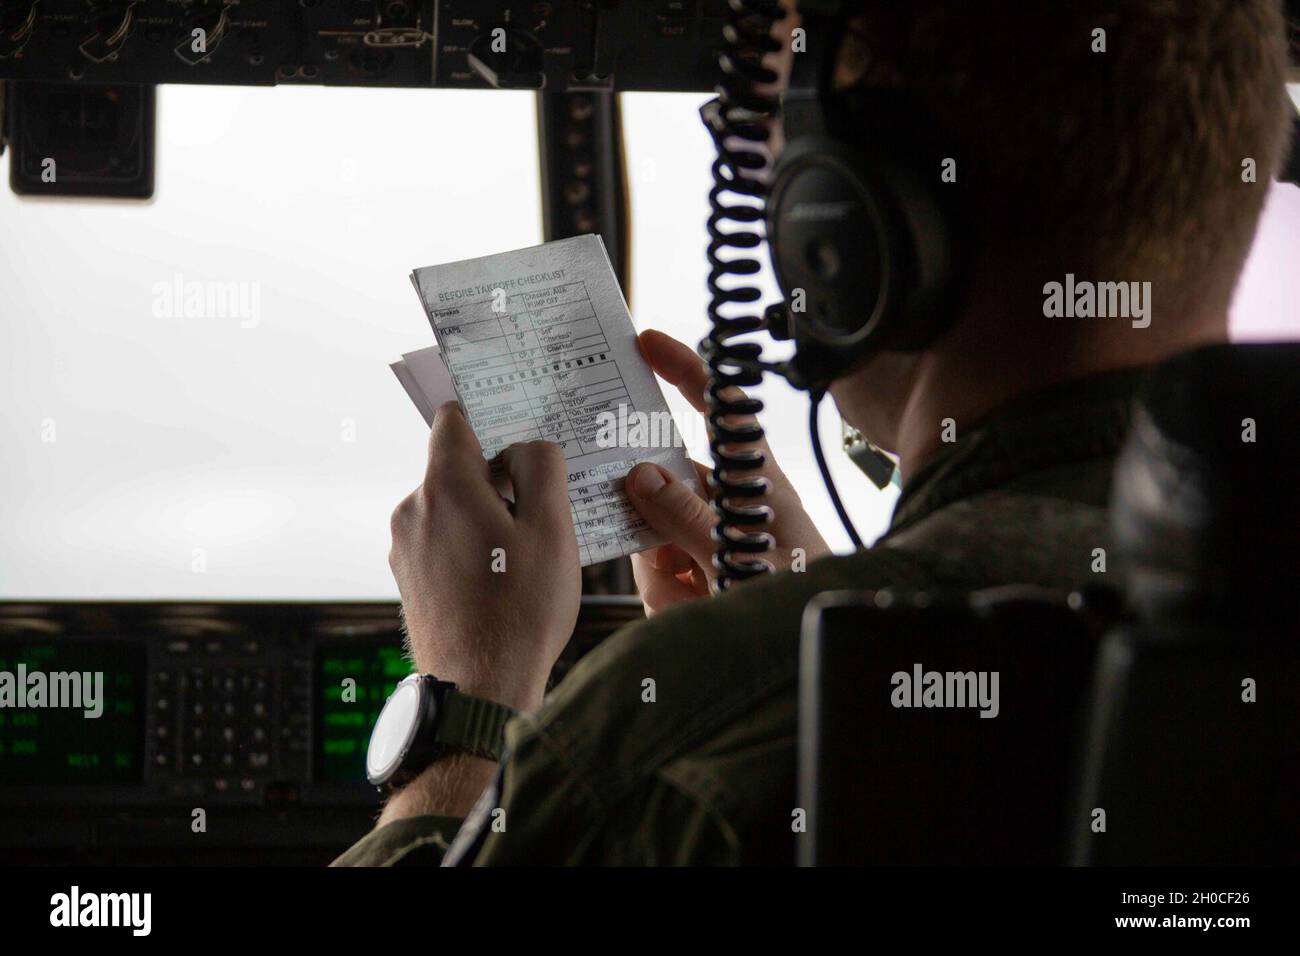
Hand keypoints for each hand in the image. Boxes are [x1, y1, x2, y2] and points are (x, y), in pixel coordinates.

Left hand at [388, 403, 580, 711]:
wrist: (478, 689)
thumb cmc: (519, 612)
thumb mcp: (552, 529)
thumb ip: (542, 467)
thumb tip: (529, 445)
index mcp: (445, 486)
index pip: (455, 418)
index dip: (491, 417)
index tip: (521, 430)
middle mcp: (413, 508)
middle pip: (458, 466)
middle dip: (499, 476)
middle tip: (543, 504)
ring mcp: (404, 545)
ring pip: (452, 505)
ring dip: (486, 514)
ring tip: (526, 552)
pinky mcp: (407, 576)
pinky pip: (442, 539)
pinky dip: (471, 544)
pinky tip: (503, 576)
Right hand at [625, 330, 830, 614]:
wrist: (803, 662)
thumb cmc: (796, 601)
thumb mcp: (742, 557)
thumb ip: (688, 519)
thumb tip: (641, 478)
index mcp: (753, 482)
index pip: (718, 413)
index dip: (686, 372)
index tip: (648, 343)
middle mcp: (725, 505)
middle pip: (664, 481)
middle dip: (647, 507)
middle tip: (641, 519)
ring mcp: (705, 542)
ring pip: (650, 534)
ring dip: (663, 567)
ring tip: (694, 593)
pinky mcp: (690, 579)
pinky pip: (654, 574)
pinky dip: (665, 594)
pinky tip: (689, 609)